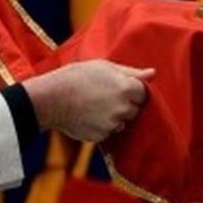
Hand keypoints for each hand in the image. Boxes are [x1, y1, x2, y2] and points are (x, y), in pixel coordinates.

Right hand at [22, 60, 154, 141]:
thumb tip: (153, 73)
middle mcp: (124, 109)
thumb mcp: (104, 66)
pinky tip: (88, 116)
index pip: (143, 94)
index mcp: (128, 89)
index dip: (131, 90)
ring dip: (113, 117)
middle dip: (124, 104)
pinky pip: (108, 132)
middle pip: (134, 110)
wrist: (49, 98)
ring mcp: (114, 124)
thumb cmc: (76, 77)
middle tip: (103, 96)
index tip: (116, 87)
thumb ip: (132, 72)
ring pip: (122, 122)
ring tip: (93, 105)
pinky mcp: (102, 136)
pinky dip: (101, 126)